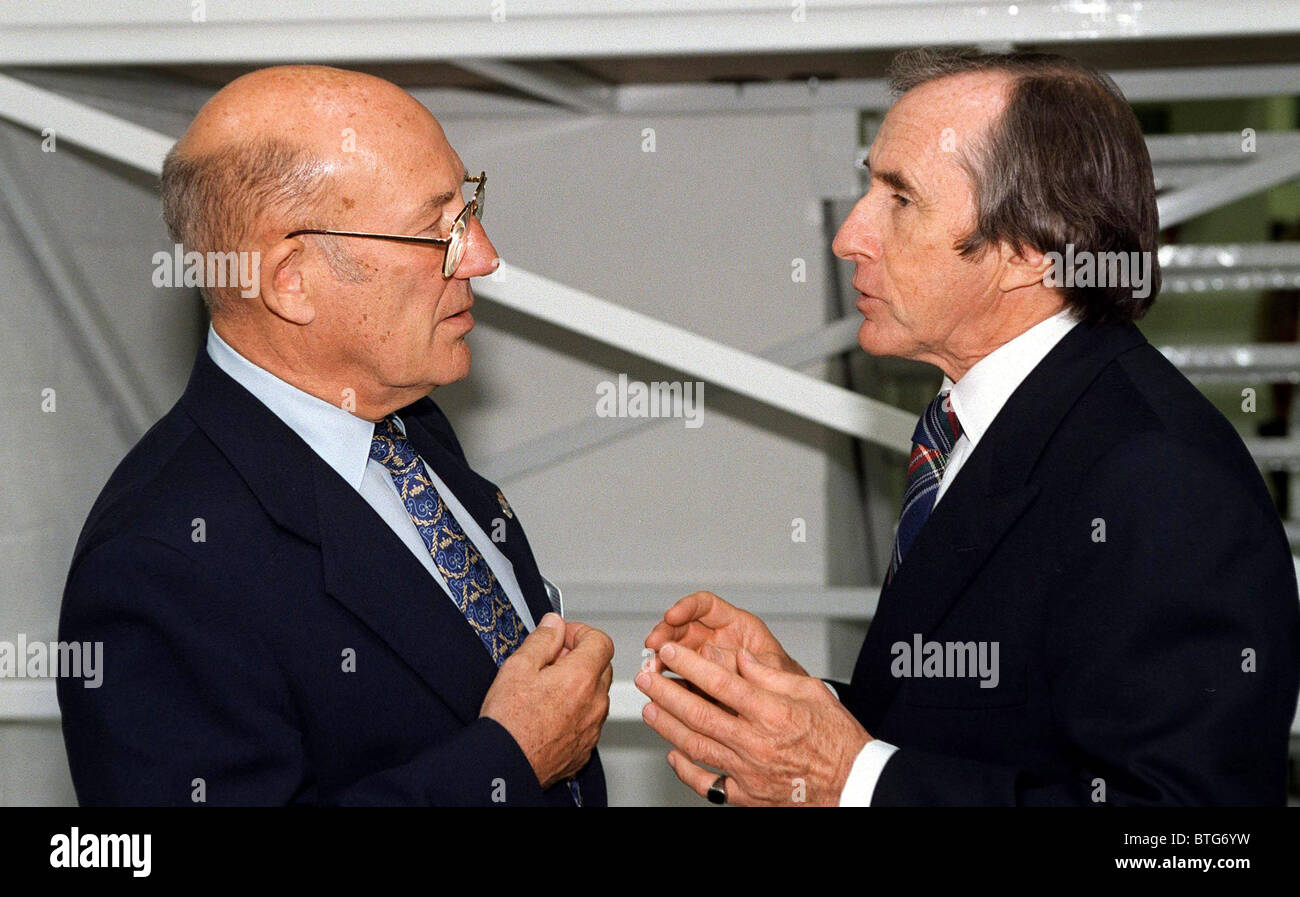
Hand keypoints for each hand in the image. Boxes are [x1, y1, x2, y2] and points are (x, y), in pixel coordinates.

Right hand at [480, 613, 613, 788]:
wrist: (505, 766)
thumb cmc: (509, 722)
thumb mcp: (518, 666)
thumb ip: (542, 639)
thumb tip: (554, 624)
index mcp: (581, 678)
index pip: (601, 641)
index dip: (580, 633)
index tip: (563, 636)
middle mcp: (594, 703)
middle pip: (601, 666)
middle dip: (579, 657)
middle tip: (550, 661)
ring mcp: (592, 728)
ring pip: (595, 694)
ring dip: (578, 685)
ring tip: (545, 690)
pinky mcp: (585, 748)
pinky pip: (589, 720)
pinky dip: (576, 711)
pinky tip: (549, 714)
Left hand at [635, 641, 870, 805]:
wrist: (853, 786)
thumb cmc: (838, 739)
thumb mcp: (810, 692)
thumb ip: (769, 674)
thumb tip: (738, 657)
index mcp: (771, 712)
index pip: (720, 682)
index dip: (689, 664)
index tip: (670, 652)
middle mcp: (755, 742)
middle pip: (698, 712)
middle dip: (666, 692)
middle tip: (646, 677)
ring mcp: (748, 771)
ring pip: (695, 745)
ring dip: (667, 725)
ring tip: (649, 708)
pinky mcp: (746, 795)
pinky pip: (706, 783)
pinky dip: (685, 769)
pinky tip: (673, 753)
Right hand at [645, 591, 807, 677]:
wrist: (790, 714)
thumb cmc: (787, 684)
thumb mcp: (773, 670)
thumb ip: (745, 662)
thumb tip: (714, 655)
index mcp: (738, 626)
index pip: (707, 606)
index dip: (687, 607)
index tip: (672, 616)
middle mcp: (718, 639)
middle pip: (684, 627)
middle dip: (665, 634)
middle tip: (653, 646)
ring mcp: (706, 660)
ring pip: (676, 652)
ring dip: (660, 659)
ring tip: (651, 670)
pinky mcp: (699, 683)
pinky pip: (678, 679)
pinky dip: (666, 683)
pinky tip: (658, 689)